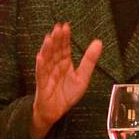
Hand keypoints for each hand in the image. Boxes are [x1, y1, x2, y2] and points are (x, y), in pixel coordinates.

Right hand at [31, 23, 101, 138]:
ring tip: (49, 38)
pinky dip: (40, 65)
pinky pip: (41, 73)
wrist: (56, 112)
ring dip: (47, 49)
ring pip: (47, 59)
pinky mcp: (42, 84)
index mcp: (65, 63)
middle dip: (57, 39)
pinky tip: (40, 57)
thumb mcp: (83, 77)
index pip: (64, 48)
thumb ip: (89, 60)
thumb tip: (98, 42)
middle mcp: (55, 66)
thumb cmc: (67, 94)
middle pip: (55, 50)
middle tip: (58, 27)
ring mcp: (47, 74)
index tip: (66, 26)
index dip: (65, 38)